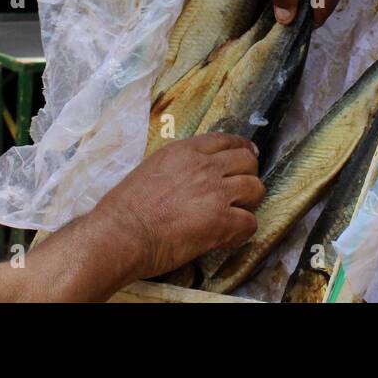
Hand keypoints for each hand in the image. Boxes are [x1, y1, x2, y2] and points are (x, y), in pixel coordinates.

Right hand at [93, 133, 263, 280]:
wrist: (121, 232)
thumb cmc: (125, 208)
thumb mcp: (151, 168)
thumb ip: (177, 167)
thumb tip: (190, 178)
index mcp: (184, 151)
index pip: (226, 140)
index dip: (242, 148)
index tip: (248, 154)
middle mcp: (204, 166)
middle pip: (247, 160)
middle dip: (249, 174)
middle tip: (242, 190)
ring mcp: (215, 192)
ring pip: (255, 188)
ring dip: (249, 202)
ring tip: (237, 214)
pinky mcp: (221, 220)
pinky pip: (250, 222)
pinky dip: (243, 231)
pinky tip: (229, 237)